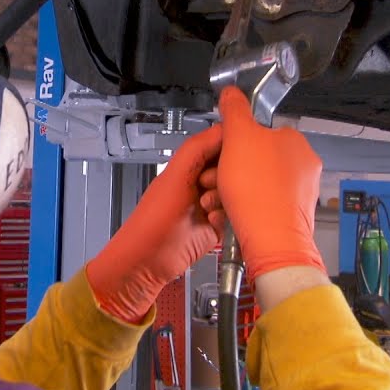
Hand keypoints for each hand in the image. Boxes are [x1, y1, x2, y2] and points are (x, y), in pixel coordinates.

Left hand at [86, 125, 226, 322]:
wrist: (147, 263)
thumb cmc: (152, 222)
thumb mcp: (176, 176)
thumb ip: (197, 149)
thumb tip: (224, 125)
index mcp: (187, 166)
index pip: (218, 144)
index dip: (231, 145)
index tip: (243, 150)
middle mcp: (199, 184)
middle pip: (232, 169)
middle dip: (229, 177)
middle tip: (213, 188)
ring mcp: (209, 206)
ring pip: (236, 193)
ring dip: (228, 201)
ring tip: (209, 209)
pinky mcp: (216, 229)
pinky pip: (235, 216)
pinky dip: (229, 220)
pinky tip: (213, 225)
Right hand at [215, 87, 324, 278]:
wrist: (271, 240)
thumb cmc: (259, 192)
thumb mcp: (238, 137)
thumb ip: (234, 111)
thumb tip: (232, 93)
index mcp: (295, 142)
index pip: (259, 132)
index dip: (233, 143)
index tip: (221, 153)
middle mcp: (303, 167)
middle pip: (254, 160)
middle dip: (228, 170)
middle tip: (214, 178)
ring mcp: (298, 194)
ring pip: (255, 185)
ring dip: (230, 191)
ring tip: (218, 199)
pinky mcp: (289, 217)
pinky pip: (259, 207)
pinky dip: (241, 210)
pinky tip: (229, 214)